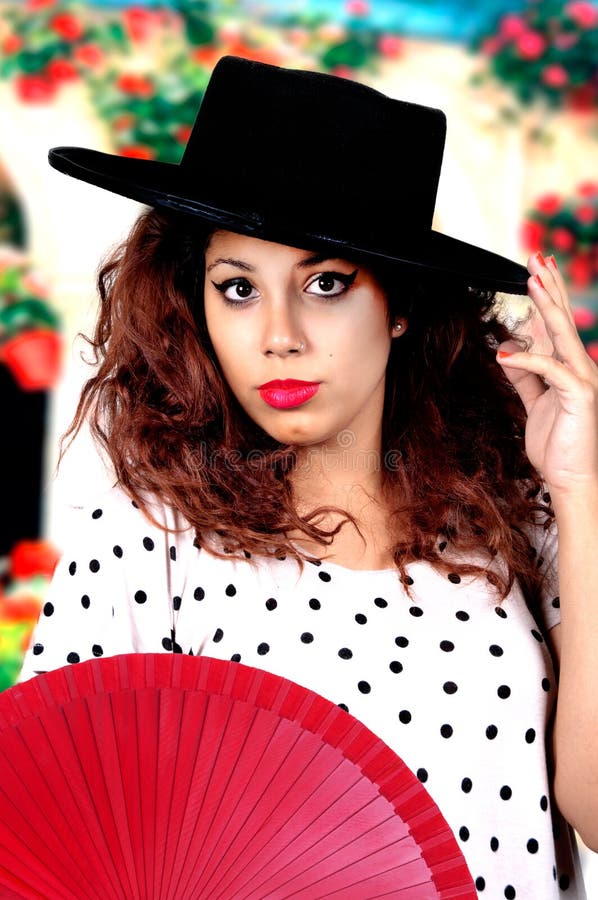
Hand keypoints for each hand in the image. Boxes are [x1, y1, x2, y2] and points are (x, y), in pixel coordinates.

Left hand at [496, 252, 597, 496]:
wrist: (572, 479)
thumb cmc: (557, 445)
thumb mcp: (534, 404)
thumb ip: (524, 376)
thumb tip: (507, 350)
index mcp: (571, 368)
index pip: (558, 325)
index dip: (547, 297)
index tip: (534, 271)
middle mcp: (582, 368)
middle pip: (564, 320)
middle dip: (549, 287)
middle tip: (536, 258)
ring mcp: (584, 379)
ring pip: (564, 334)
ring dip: (546, 305)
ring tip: (531, 280)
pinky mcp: (581, 395)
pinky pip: (551, 370)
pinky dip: (526, 360)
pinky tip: (504, 354)